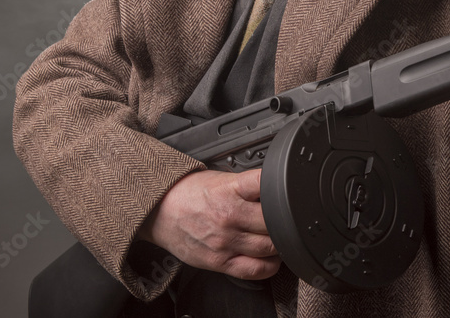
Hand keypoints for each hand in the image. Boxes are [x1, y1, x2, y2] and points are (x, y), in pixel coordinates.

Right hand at [137, 168, 279, 280]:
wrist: (158, 211)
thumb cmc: (187, 193)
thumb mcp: (220, 179)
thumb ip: (247, 186)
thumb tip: (273, 189)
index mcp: (230, 190)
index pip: (267, 185)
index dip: (285, 189)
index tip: (290, 193)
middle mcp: (229, 216)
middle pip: (274, 221)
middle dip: (284, 220)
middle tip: (286, 219)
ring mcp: (225, 241)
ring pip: (269, 247)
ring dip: (280, 243)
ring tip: (279, 238)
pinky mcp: (219, 261)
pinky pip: (254, 269)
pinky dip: (270, 266)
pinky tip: (272, 258)